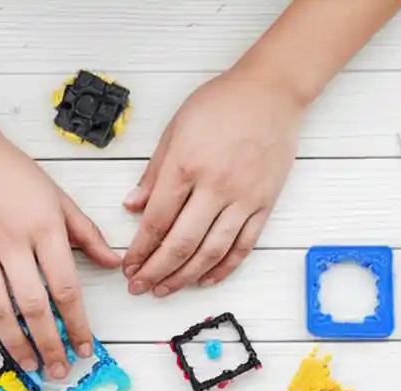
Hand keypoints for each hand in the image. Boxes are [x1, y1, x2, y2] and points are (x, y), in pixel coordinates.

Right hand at [0, 132, 121, 378]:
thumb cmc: (11, 171)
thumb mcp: (57, 196)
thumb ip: (86, 233)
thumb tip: (115, 263)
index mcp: (43, 228)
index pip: (66, 287)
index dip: (78, 323)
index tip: (86, 348)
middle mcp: (11, 241)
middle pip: (34, 306)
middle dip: (49, 344)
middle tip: (59, 369)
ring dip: (15, 344)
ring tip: (30, 365)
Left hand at [122, 65, 304, 295]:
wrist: (272, 91)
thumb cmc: (221, 103)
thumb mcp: (175, 129)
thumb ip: (154, 173)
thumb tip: (132, 207)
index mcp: (186, 165)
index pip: (156, 220)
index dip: (139, 250)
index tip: (128, 266)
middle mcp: (215, 185)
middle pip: (180, 243)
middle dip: (155, 271)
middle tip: (138, 287)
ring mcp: (243, 197)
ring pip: (211, 252)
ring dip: (184, 277)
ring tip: (165, 289)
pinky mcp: (265, 203)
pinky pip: (243, 246)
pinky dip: (223, 268)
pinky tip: (204, 280)